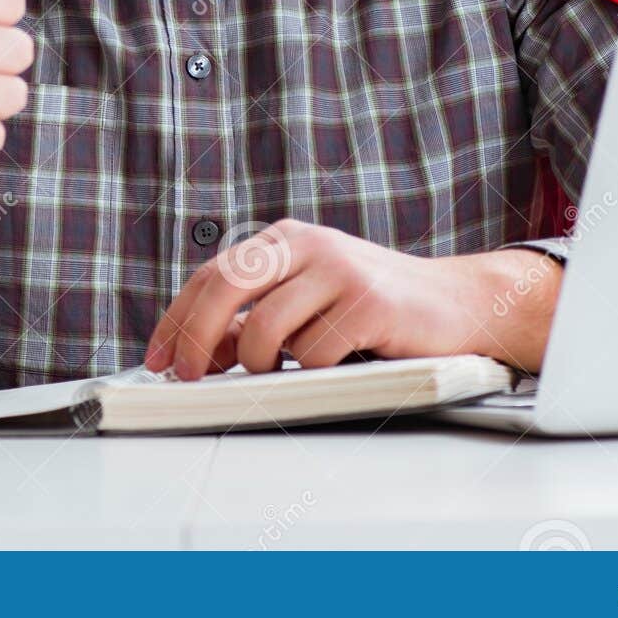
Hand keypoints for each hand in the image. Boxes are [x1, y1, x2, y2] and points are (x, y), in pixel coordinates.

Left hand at [142, 219, 560, 378]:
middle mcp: (306, 243)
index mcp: (284, 239)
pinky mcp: (369, 302)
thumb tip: (200, 353)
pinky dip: (313, 370)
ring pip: (266, 328)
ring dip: (263, 366)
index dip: (178, 318)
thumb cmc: (376, 306)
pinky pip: (315, 352)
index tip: (160, 358)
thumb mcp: (308, 300)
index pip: (211, 274)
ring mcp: (338, 268)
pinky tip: (335, 364)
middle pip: (224, 287)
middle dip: (196, 339)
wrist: (458, 303)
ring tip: (284, 372)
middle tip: (187, 378)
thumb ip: (257, 317)